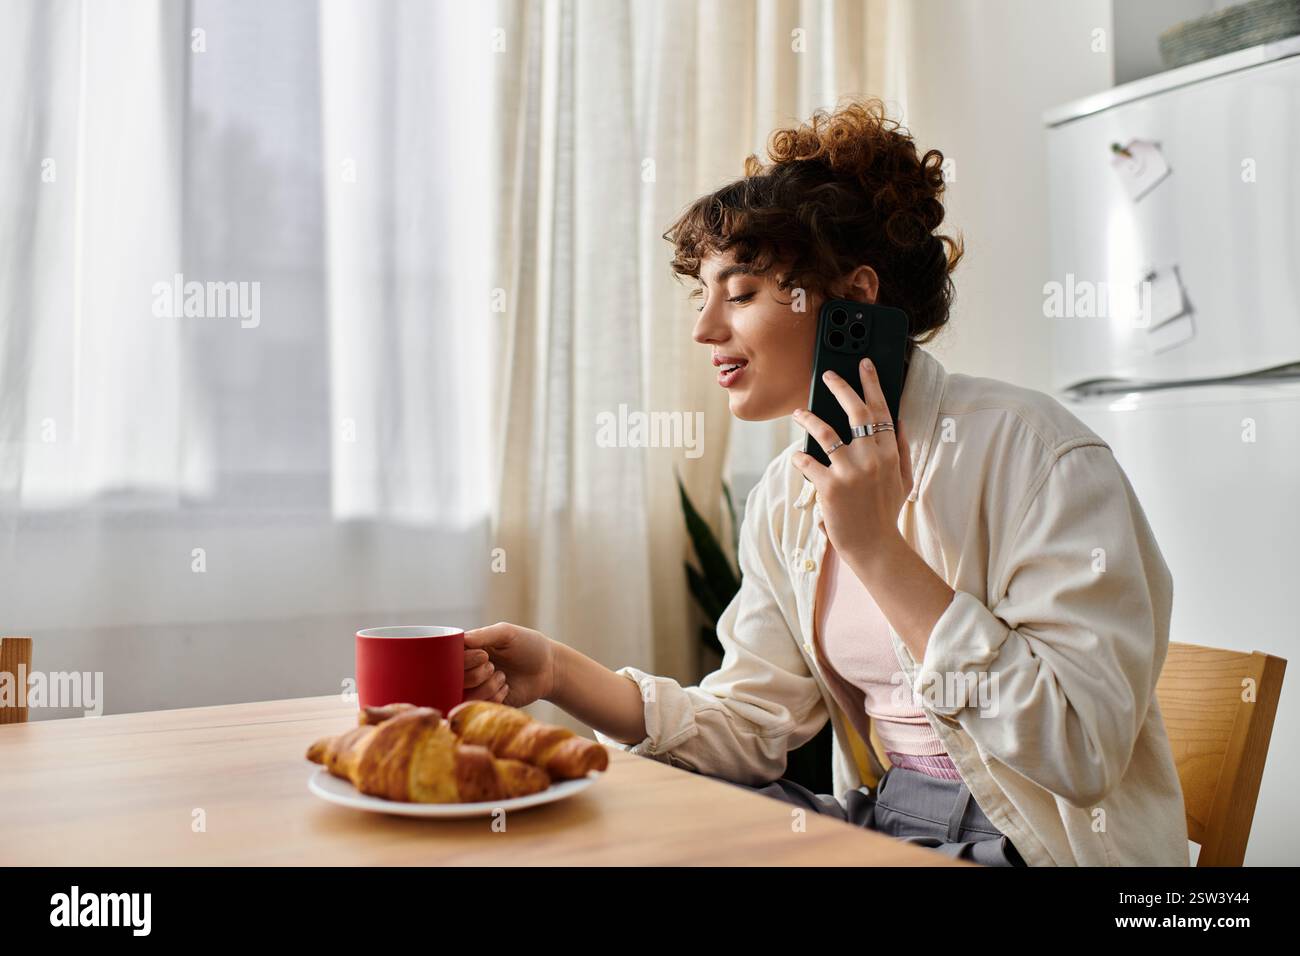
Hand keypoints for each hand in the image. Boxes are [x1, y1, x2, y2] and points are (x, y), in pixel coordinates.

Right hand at [462, 621, 556, 707]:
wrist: (549, 669)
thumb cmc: (529, 646)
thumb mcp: (507, 634)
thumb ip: (484, 635)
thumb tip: (461, 639)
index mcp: (470, 650)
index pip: (450, 658)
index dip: (465, 661)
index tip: (484, 656)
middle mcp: (469, 669)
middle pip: (455, 679)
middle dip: (477, 674)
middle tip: (493, 666)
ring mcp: (477, 688)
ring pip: (466, 695)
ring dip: (487, 687)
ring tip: (502, 677)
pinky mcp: (487, 704)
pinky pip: (480, 707)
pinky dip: (494, 698)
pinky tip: (506, 688)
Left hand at [790, 358, 913, 567]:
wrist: (874, 547)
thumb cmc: (885, 513)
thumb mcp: (904, 481)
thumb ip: (903, 451)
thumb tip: (901, 423)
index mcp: (891, 454)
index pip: (882, 410)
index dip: (872, 384)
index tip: (865, 365)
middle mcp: (872, 458)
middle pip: (856, 411)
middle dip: (841, 387)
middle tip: (828, 375)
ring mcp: (851, 472)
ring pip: (826, 432)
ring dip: (809, 418)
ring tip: (798, 413)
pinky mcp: (830, 487)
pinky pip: (808, 462)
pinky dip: (799, 458)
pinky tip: (796, 457)